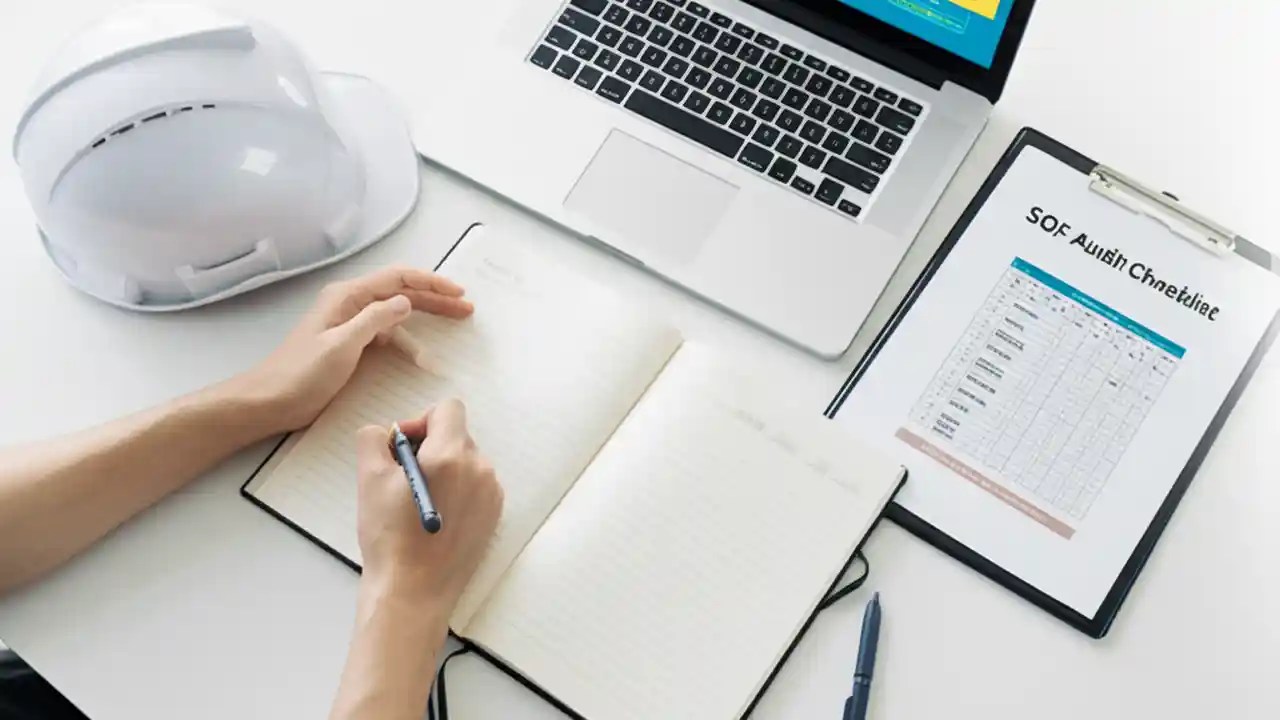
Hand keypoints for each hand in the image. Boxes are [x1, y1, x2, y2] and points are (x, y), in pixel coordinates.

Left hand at [239, 267, 473, 432]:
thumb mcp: (342, 344)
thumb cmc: (301, 373)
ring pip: (397, 313)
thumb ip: (375, 320)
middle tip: (466, 308)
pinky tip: (422, 356)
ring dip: (426, 318)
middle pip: (401, 292)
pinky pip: (387, 335)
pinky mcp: (351, 344)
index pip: (397, 279)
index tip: (458, 294)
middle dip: (435, 298)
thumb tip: (406, 301)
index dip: (431, 283)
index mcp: (347, 297)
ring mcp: (351, 324)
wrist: (269, 401)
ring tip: (455, 324)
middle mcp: (351, 304)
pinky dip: (408, 341)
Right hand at [353, 400, 503, 605]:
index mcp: (452, 455)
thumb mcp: (369, 480)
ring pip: (465, 463)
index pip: (448, 409)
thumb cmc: (389, 538)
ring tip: (416, 504)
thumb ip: (373, 440)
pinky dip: (455, 492)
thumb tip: (385, 433)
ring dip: (442, 471)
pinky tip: (434, 519)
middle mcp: (480, 469)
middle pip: (456, 436)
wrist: (413, 593)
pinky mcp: (494, 517)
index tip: (402, 449)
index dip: (420, 421)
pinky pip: (475, 487)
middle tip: (401, 480)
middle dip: (428, 448)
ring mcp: (491, 495)